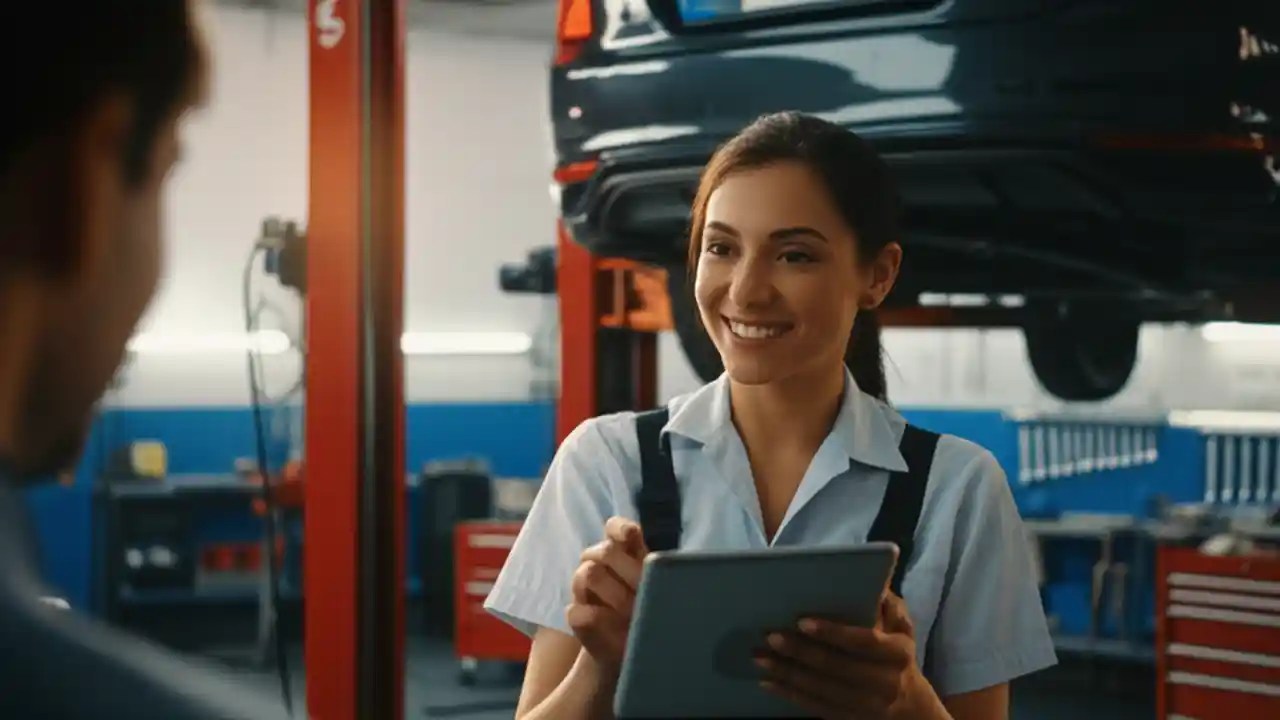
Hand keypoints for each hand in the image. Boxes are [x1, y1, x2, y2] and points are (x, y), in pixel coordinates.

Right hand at [565, 517, 648, 670]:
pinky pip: (576, 610)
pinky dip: (597, 619)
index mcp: (624, 555)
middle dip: (626, 570)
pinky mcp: (576, 614)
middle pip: (604, 551)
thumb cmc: (651, 617)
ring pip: (587, 574)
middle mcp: (602, 566)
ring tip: (631, 615)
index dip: (620, 528)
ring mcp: (584, 588)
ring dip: (613, 594)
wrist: (629, 654)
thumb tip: (655, 567)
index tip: (631, 535)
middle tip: (643, 593)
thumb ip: (658, 576)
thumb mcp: (661, 595)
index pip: (615, 529)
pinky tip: (614, 632)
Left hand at [756, 592, 930, 719]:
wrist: (910, 708)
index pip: (864, 642)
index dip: (833, 632)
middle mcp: (885, 682)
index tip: (802, 621)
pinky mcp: (849, 719)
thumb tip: (872, 580)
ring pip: (822, 689)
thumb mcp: (902, 627)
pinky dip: (790, 694)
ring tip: (760, 657)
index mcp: (897, 653)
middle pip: (837, 667)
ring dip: (788, 673)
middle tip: (770, 636)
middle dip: (801, 651)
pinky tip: (768, 682)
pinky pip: (816, 707)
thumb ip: (889, 605)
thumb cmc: (896, 654)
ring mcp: (866, 705)